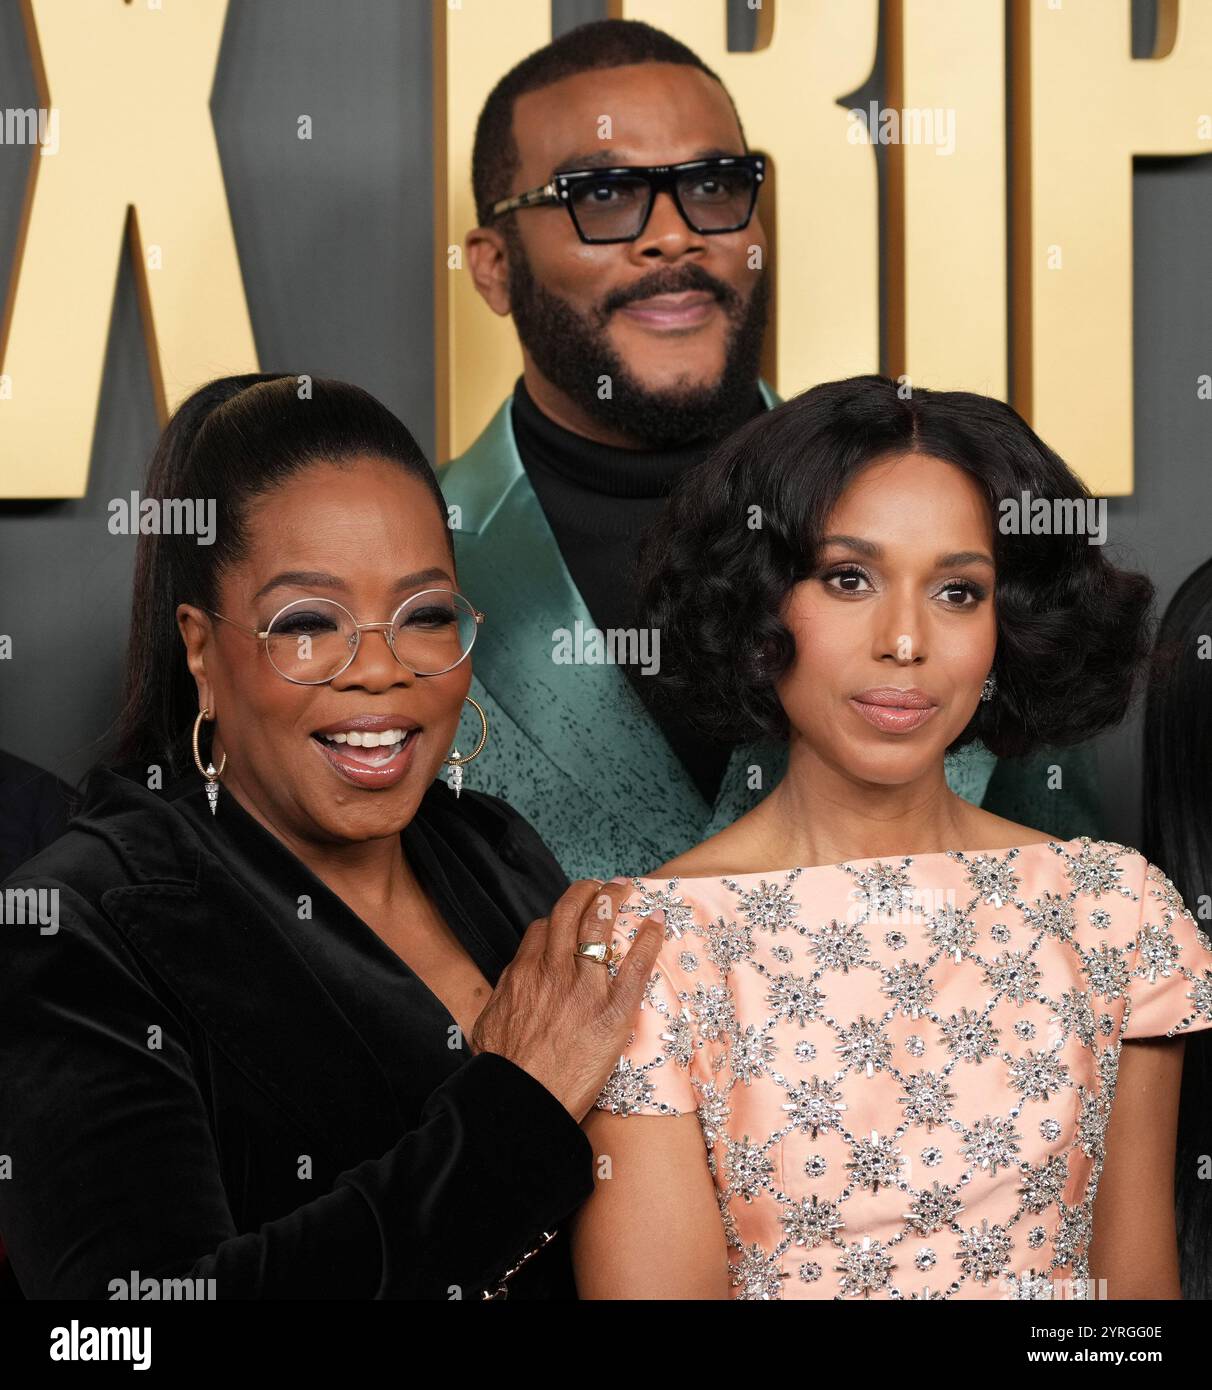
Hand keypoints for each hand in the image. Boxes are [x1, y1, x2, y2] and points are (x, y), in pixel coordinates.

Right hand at [469, 878, 664, 1120]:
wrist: (524, 1101)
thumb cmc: (503, 1073)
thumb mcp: (488, 1027)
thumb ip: (502, 999)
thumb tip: (509, 990)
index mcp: (523, 974)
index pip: (542, 930)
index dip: (557, 920)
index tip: (568, 919)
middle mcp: (553, 971)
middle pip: (570, 913)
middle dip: (585, 892)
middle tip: (599, 886)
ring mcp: (585, 987)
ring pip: (598, 926)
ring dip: (611, 900)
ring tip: (622, 888)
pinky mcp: (614, 1010)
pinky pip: (636, 964)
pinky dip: (648, 939)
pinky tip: (657, 923)